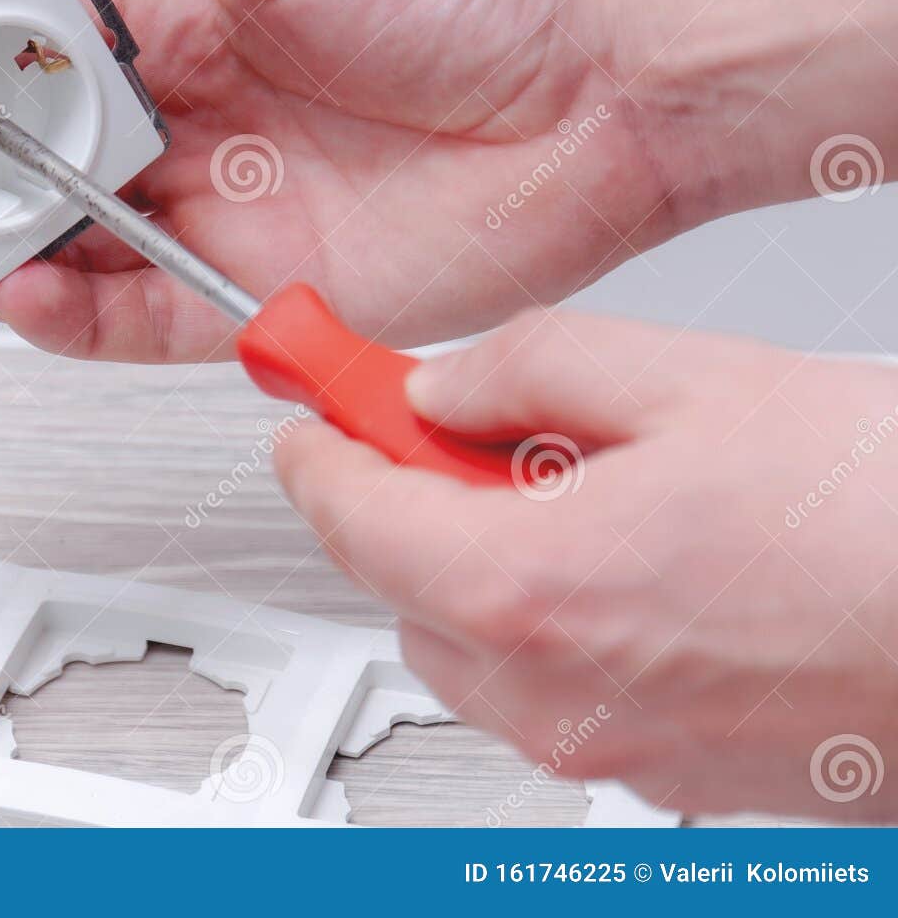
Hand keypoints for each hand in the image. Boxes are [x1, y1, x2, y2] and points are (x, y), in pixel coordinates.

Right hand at [0, 0, 688, 359]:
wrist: (594, 107)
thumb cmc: (477, 3)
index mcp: (177, 28)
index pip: (15, 44)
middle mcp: (179, 127)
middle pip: (14, 156)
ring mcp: (204, 216)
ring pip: (56, 245)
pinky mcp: (242, 299)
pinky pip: (128, 319)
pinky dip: (63, 313)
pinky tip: (18, 285)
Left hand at [276, 308, 897, 819]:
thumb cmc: (889, 516)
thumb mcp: (689, 376)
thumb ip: (531, 368)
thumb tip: (446, 383)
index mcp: (530, 587)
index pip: (350, 516)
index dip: (318, 448)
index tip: (309, 413)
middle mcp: (555, 694)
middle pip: (401, 592)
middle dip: (407, 506)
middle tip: (456, 433)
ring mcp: (614, 753)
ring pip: (475, 651)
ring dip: (485, 571)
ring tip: (586, 496)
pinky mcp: (676, 780)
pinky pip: (560, 695)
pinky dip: (562, 627)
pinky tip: (649, 567)